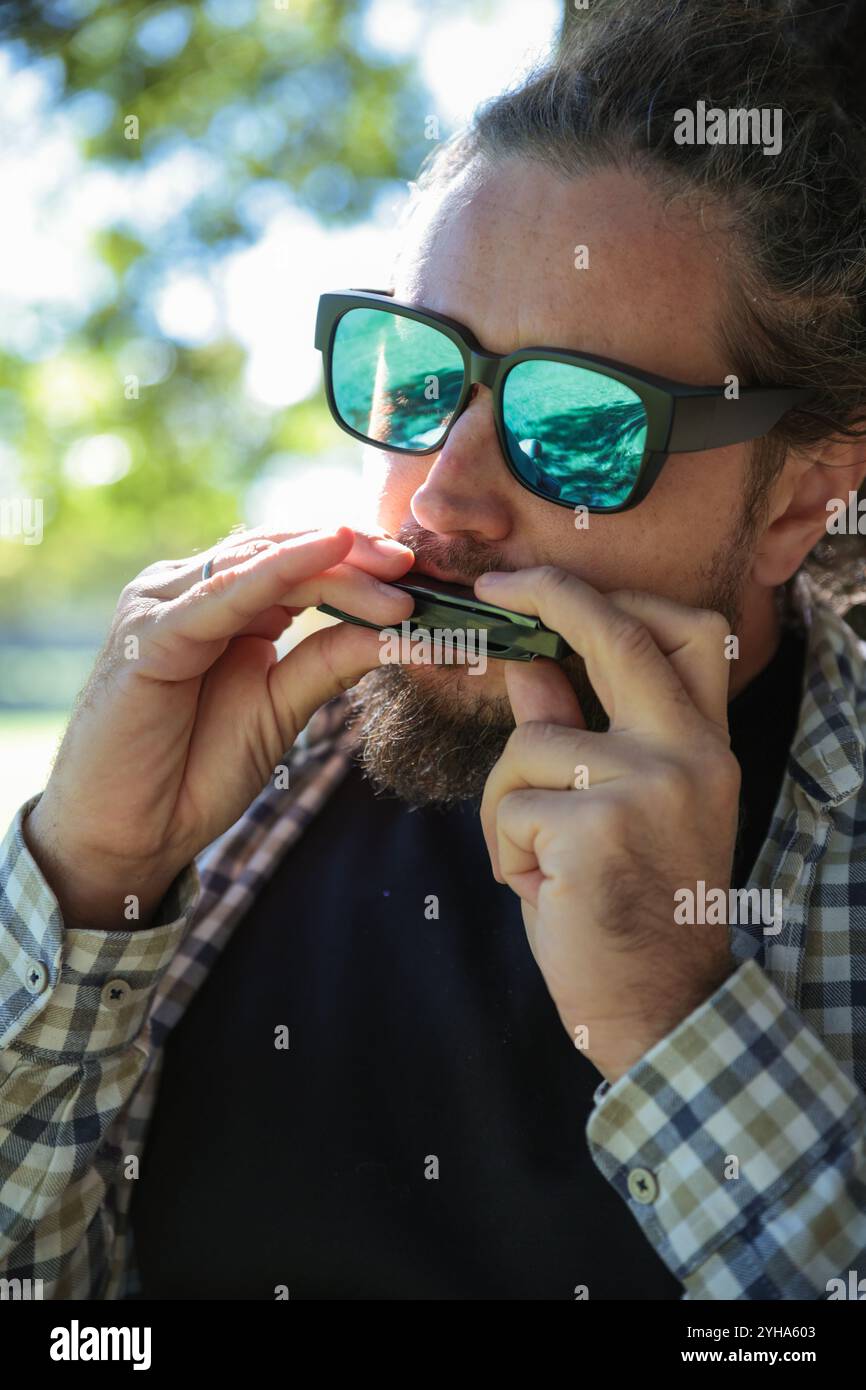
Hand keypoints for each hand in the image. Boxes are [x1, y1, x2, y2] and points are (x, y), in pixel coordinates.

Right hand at [26, 526, 414, 929]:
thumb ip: (327, 661)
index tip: (418, 576)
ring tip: (394, 573)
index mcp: (220, 607)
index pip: (296, 563)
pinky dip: (279, 571)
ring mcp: (163, 606)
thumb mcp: (280, 707)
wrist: (128, 834)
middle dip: (355, 553)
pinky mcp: (148, 634)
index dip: (359, 562)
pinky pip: (223, 594)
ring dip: (333, 564)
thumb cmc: (193, 773)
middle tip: (413, 565)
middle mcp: (189, 593)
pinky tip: (326, 554)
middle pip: (283, 551)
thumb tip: (396, 628)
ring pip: (260, 563)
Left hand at [477, 566, 740, 1083]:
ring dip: (509, 804)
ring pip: (531, 743)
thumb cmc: (629, 911)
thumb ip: (578, 733)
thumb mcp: (615, 810)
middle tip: (493, 587)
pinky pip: (512, 806)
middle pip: (618, 636)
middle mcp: (692, 754)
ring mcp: (651, 786)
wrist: (658, 1010)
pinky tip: (543, 891)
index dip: (614, 596)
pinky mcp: (599, 825)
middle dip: (550, 595)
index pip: (683, 632)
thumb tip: (530, 666)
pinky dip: (506, 848)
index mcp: (705, 746)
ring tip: (539, 864)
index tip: (546, 585)